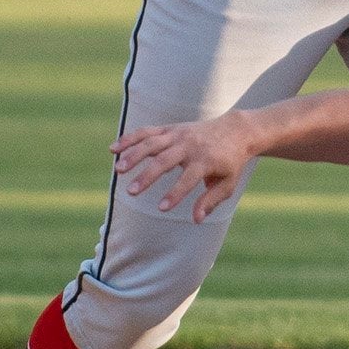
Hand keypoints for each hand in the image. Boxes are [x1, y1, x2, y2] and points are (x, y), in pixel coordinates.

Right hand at [110, 111, 254, 222]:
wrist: (235, 130)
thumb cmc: (230, 162)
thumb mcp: (228, 183)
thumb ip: (211, 200)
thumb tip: (196, 219)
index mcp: (206, 160)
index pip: (188, 179)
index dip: (175, 194)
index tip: (161, 208)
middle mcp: (190, 146)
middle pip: (165, 160)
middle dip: (147, 176)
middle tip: (131, 191)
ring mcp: (178, 135)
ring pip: (152, 143)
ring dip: (133, 155)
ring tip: (117, 170)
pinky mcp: (170, 129)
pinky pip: (146, 132)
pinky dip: (129, 138)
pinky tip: (113, 149)